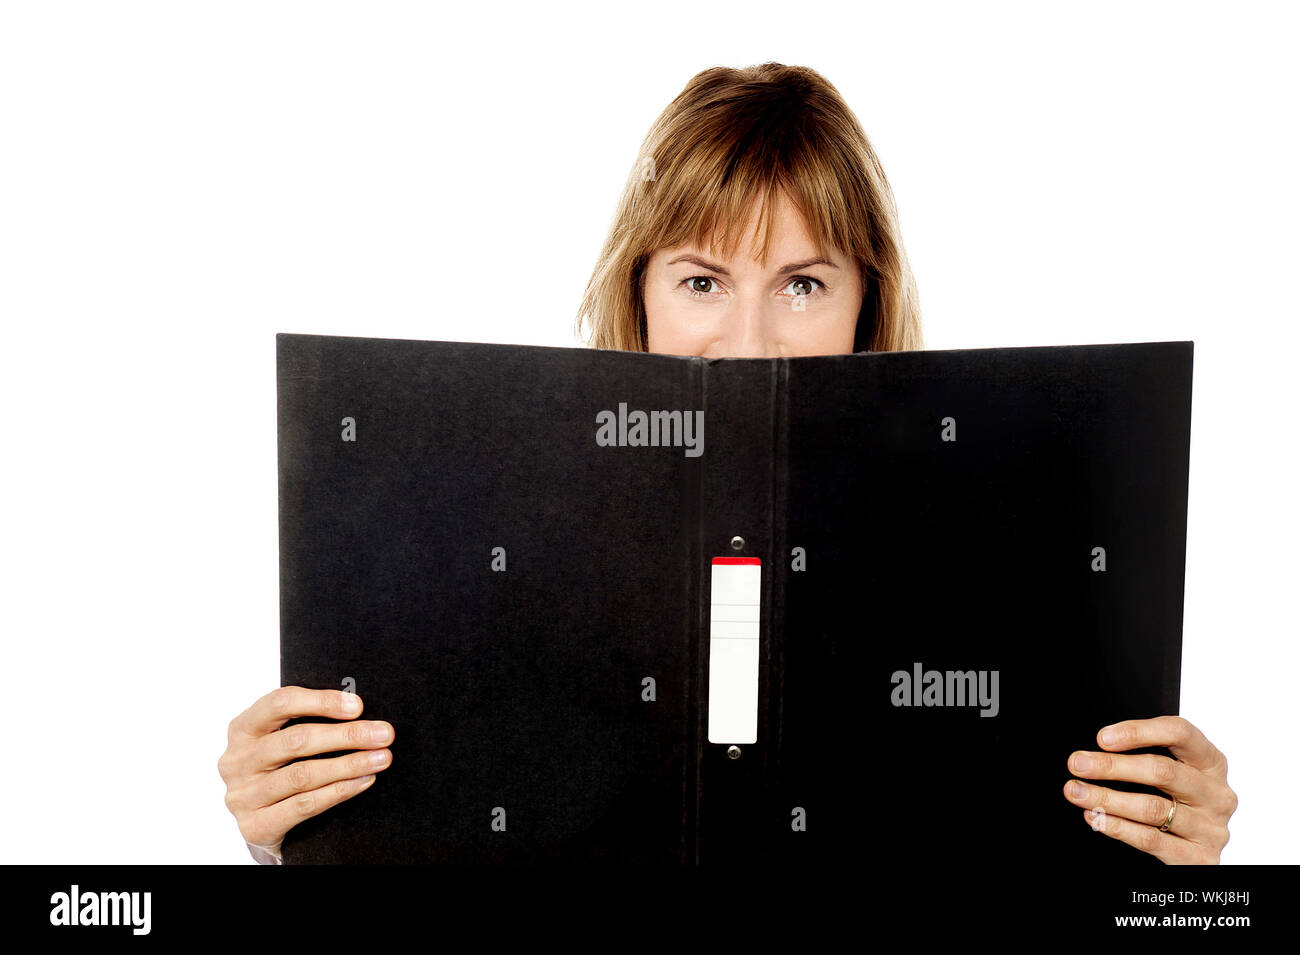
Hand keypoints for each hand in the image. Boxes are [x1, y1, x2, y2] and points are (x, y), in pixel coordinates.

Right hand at [219, 686, 394, 858]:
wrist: (261, 822)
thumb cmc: (279, 768)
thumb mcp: (282, 740)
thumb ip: (307, 721)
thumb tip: (357, 708)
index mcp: (242, 728)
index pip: (280, 703)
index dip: (321, 701)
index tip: (358, 706)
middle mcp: (236, 760)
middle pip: (297, 740)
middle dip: (347, 735)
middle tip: (383, 734)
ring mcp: (242, 795)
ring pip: (303, 774)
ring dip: (349, 764)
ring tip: (381, 758)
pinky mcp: (254, 825)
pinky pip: (304, 805)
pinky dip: (339, 791)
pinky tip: (364, 781)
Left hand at [1063, 715, 1235, 863]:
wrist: (1197, 854)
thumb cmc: (1176, 802)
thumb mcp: (1171, 774)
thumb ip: (1146, 756)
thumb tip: (1096, 750)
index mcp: (1212, 762)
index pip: (1180, 733)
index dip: (1139, 731)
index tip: (1102, 738)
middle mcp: (1217, 794)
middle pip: (1163, 771)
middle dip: (1112, 766)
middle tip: (1077, 763)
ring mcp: (1212, 828)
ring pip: (1152, 807)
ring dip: (1106, 798)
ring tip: (1076, 791)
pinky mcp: (1200, 857)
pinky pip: (1151, 839)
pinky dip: (1118, 827)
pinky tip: (1095, 817)